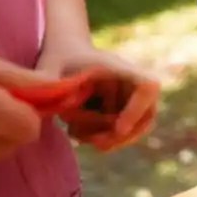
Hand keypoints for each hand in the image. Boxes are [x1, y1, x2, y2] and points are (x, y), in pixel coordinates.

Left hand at [37, 46, 158, 151]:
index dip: (137, 110)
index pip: (147, 87)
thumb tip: (63, 108)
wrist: (66, 51)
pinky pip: (126, 131)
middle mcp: (131, 83)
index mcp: (117, 67)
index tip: (117, 128)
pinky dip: (106, 138)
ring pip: (138, 127)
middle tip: (97, 145)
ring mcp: (132, 96)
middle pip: (148, 114)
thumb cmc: (57, 58)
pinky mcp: (126, 107)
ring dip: (113, 139)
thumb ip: (52, 88)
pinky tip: (80, 133)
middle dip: (124, 136)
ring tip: (80, 136)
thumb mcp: (48, 72)